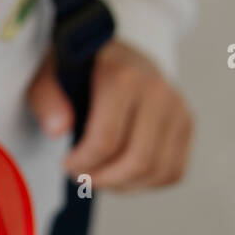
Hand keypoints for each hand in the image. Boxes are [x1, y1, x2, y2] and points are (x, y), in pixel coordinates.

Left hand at [25, 38, 194, 190]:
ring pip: (157, 171)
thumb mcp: (51, 70)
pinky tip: (122, 174)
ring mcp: (177, 108)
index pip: (106, 140)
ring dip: (125, 186)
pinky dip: (147, 183)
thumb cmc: (80, 63)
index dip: (83, 163)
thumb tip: (58, 130)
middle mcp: (157, 92)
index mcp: (123, 77)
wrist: (116, 49)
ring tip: (100, 177)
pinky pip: (173, 171)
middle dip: (104, 179)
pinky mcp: (187, 123)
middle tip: (81, 178)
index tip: (66, 165)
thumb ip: (47, 97)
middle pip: (137, 161)